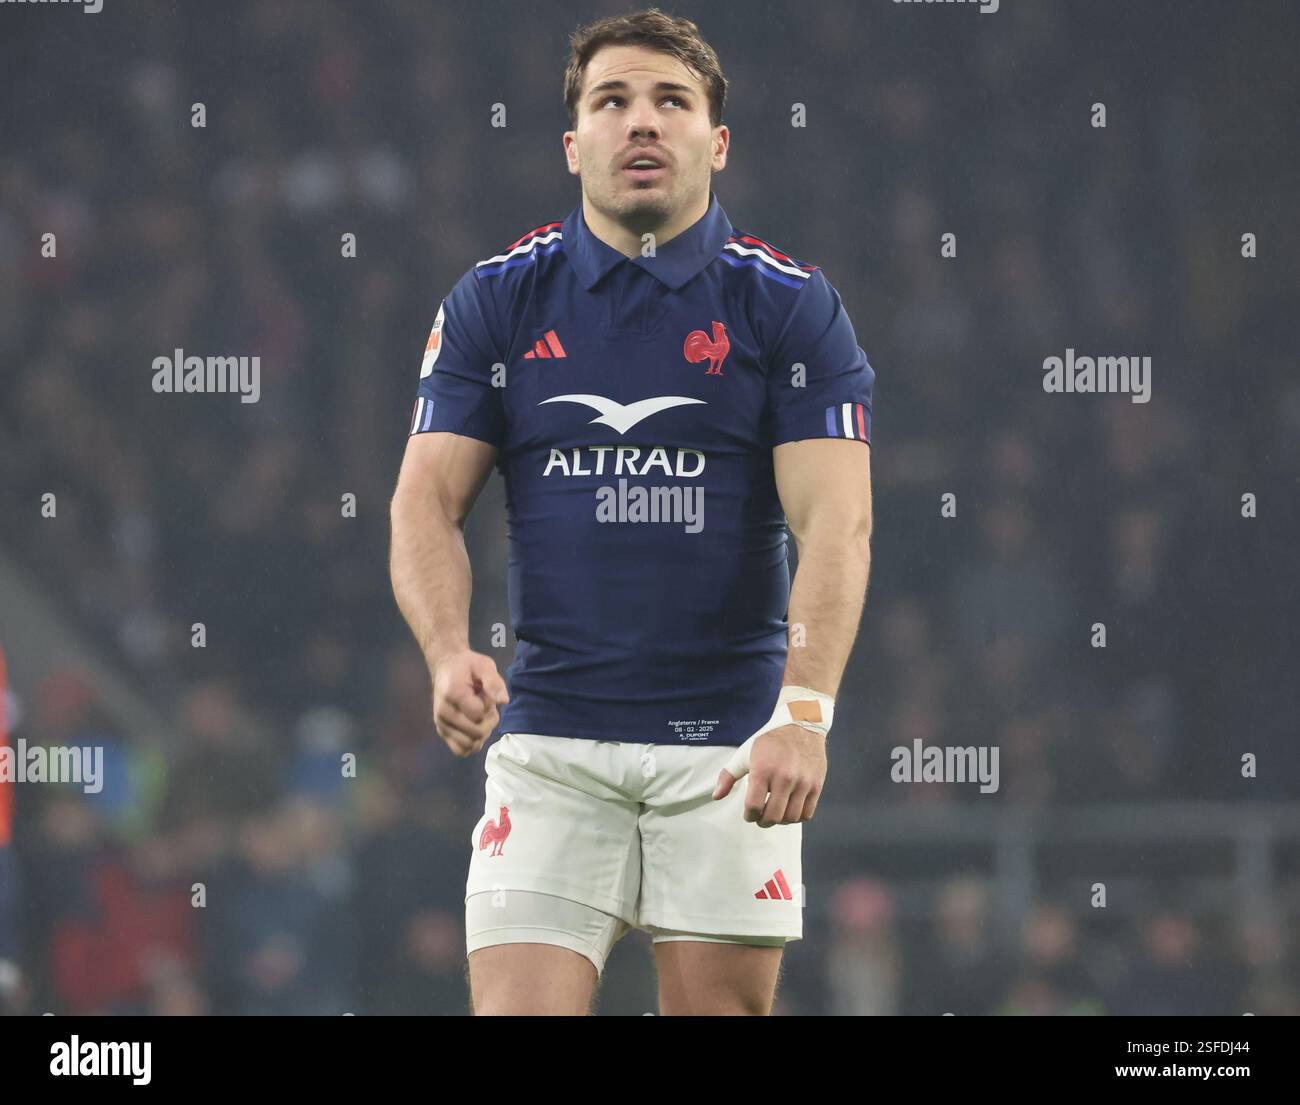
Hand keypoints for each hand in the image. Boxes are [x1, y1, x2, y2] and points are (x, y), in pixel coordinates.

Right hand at [429, 649, 508, 756]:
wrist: (446, 667)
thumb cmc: (467, 666)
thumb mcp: (484, 665)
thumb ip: (494, 682)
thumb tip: (503, 701)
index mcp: (453, 693)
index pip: (478, 714)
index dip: (488, 706)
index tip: (484, 694)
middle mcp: (443, 711)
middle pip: (476, 732)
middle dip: (487, 721)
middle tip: (485, 705)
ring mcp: (441, 724)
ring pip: (469, 745)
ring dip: (481, 733)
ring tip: (479, 716)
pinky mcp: (441, 732)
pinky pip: (460, 750)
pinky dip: (472, 743)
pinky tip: (475, 727)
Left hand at [712, 724, 826, 826]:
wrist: (801, 724)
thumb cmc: (770, 740)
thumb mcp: (745, 753)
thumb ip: (729, 776)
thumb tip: (716, 796)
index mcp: (763, 769)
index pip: (754, 806)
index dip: (749, 816)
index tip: (749, 814)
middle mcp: (784, 777)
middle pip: (773, 816)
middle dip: (763, 821)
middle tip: (761, 817)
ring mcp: (803, 782)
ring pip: (790, 818)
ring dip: (780, 821)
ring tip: (775, 813)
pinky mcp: (816, 785)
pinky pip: (807, 813)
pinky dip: (796, 817)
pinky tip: (789, 809)